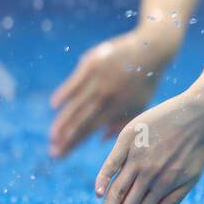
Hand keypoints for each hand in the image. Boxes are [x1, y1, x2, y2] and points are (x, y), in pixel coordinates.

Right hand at [50, 30, 174, 157]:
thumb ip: (122, 123)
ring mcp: (98, 79)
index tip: (61, 154)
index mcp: (119, 107)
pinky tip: (54, 105)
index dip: (74, 143)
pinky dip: (64, 93)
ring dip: (62, 121)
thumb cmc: (145, 80)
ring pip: (75, 104)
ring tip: (52, 136)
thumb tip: (101, 140)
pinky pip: (74, 81)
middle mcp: (107, 95)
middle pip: (81, 121)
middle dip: (66, 139)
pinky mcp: (92, 63)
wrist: (151, 48)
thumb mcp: (140, 104)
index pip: (91, 130)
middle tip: (53, 152)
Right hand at [93, 88, 203, 203]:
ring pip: (119, 189)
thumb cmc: (196, 146)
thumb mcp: (193, 175)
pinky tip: (99, 194)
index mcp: (165, 184)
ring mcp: (138, 157)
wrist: (198, 113)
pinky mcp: (129, 139)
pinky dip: (104, 177)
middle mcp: (150, 173)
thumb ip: (175, 198)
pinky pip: (112, 162)